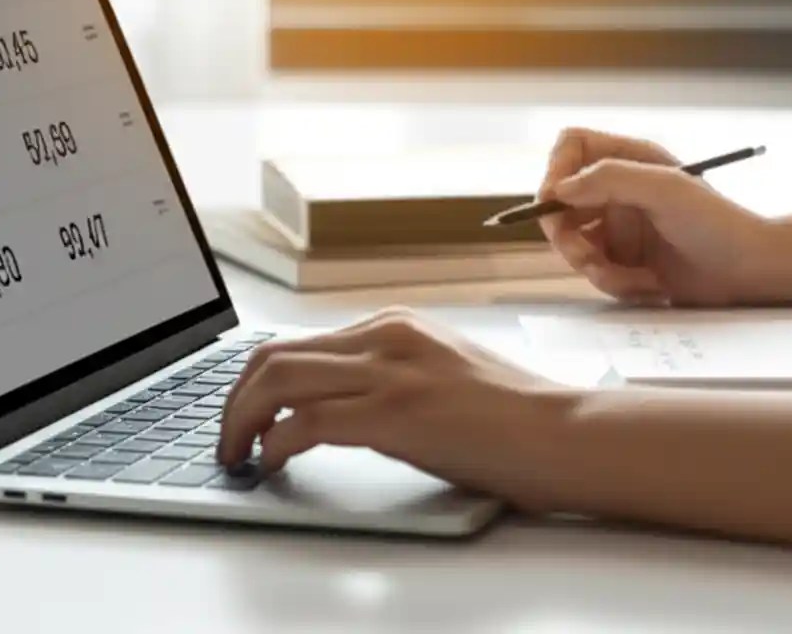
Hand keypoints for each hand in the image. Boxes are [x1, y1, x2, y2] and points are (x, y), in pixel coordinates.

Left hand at [217, 307, 572, 510]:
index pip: (298, 343)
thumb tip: (331, 408)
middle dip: (234, 399)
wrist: (565, 434)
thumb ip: (388, 379)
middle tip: (226, 439)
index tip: (242, 414)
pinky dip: (276, 445)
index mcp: (395, 326)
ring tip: (235, 455)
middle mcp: (386, 337)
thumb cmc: (513, 418)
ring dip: (241, 421)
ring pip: (278, 379)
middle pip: (273, 354)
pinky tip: (271, 465)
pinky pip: (307, 422)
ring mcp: (392, 371)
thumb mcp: (440, 377)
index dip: (255, 381)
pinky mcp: (398, 412)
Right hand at [539, 128, 770, 305]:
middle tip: (586, 258)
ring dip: (596, 268)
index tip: (554, 203)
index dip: (555, 171)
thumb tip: (559, 190)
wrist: (749, 271)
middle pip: (560, 203)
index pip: (571, 148)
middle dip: (567, 237)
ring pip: (573, 244)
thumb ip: (611, 179)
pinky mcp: (624, 260)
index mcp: (629, 160)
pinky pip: (595, 272)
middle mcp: (618, 190)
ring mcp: (618, 226)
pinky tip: (648, 286)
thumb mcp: (665, 189)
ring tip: (633, 280)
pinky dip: (615, 284)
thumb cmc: (717, 223)